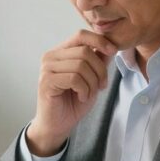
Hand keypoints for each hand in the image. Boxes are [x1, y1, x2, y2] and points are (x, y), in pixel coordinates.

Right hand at [28, 31, 115, 155]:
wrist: (58, 125)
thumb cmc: (73, 102)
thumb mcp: (92, 79)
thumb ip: (98, 61)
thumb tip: (111, 45)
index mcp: (61, 52)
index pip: (81, 35)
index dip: (99, 41)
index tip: (113, 51)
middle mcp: (51, 57)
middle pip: (85, 51)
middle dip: (100, 70)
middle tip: (100, 87)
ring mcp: (47, 68)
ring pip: (81, 65)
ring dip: (91, 83)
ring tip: (88, 94)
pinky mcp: (46, 81)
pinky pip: (74, 78)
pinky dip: (84, 90)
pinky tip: (81, 97)